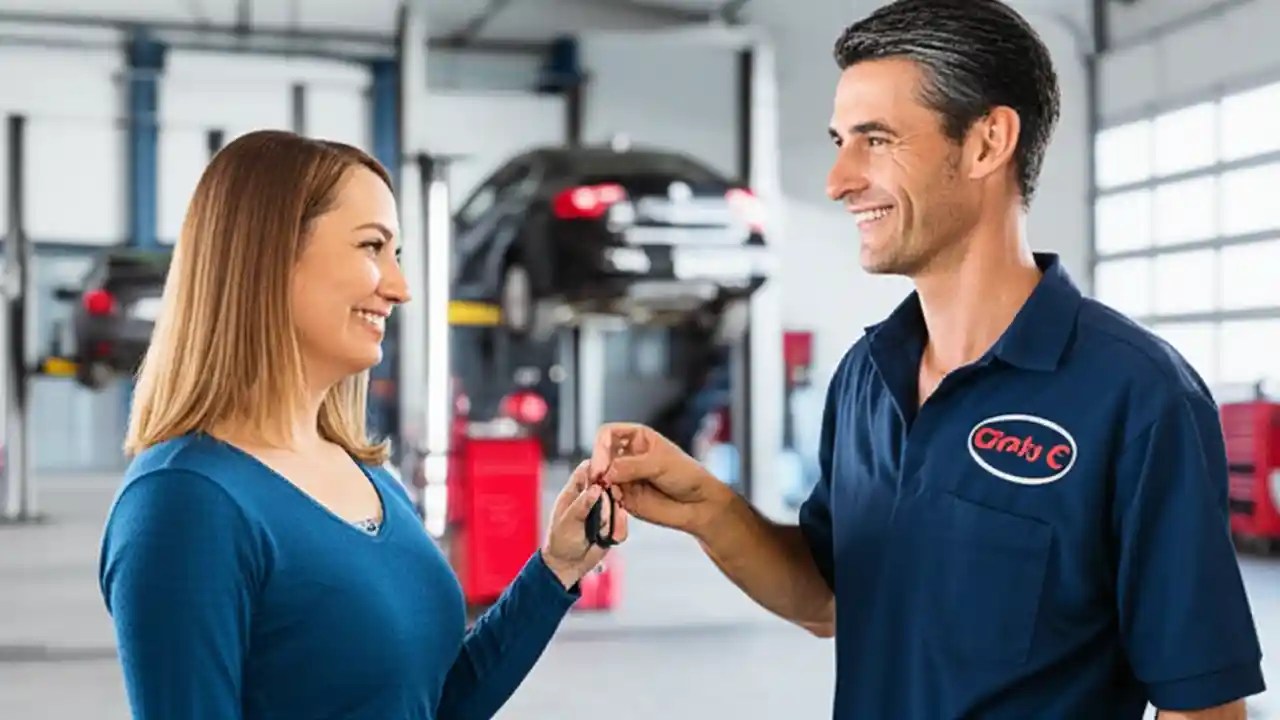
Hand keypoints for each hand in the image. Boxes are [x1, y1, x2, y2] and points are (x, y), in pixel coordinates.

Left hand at [540, 461, 628, 589]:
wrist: (569, 565)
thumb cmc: (561, 541)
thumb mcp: (568, 521)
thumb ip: (582, 504)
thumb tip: (597, 488)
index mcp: (574, 491)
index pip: (587, 469)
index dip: (598, 466)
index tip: (608, 472)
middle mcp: (590, 498)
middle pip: (609, 484)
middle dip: (612, 495)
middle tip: (610, 505)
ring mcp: (603, 510)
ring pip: (618, 503)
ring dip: (613, 516)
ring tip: (602, 530)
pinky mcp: (612, 523)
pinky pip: (622, 521)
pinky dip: (618, 529)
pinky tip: (608, 537)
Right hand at [588, 422, 730, 536]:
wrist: (699, 504)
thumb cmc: (686, 475)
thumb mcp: (660, 464)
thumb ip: (632, 466)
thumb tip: (606, 472)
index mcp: (636, 438)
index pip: (608, 434)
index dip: (601, 446)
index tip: (602, 464)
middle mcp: (626, 456)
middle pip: (599, 456)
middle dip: (597, 467)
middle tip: (599, 479)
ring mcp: (623, 477)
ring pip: (599, 477)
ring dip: (598, 485)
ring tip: (604, 493)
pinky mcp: (623, 497)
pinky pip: (606, 496)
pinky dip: (604, 499)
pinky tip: (611, 503)